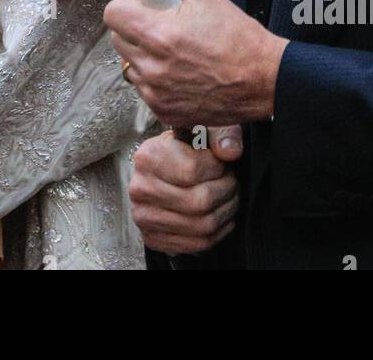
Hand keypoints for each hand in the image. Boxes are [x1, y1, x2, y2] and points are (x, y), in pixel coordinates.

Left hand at [105, 0, 287, 126]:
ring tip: (173, 49)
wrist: (262, 79)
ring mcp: (155, 91)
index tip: (143, 6)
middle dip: (134, 27)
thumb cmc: (236, 35)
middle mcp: (152, 65)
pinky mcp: (160, 109)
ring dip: (142, 53)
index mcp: (159, 32)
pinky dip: (154, 76)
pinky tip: (178, 70)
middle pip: (117, 37)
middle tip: (162, 24)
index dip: (128, 5)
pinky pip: (141, 85)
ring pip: (127, 62)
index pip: (112, 13)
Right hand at [129, 127, 241, 254]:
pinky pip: (198, 244)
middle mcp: (140, 188)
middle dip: (226, 192)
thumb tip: (231, 151)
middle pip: (199, 201)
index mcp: (148, 157)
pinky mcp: (153, 238)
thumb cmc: (184, 149)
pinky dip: (219, 232)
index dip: (218, 169)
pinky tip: (222, 216)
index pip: (192, 170)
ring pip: (202, 225)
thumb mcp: (200, 130)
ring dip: (226, 212)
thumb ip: (219, 133)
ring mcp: (144, 216)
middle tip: (232, 182)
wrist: (160, 172)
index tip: (222, 163)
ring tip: (230, 197)